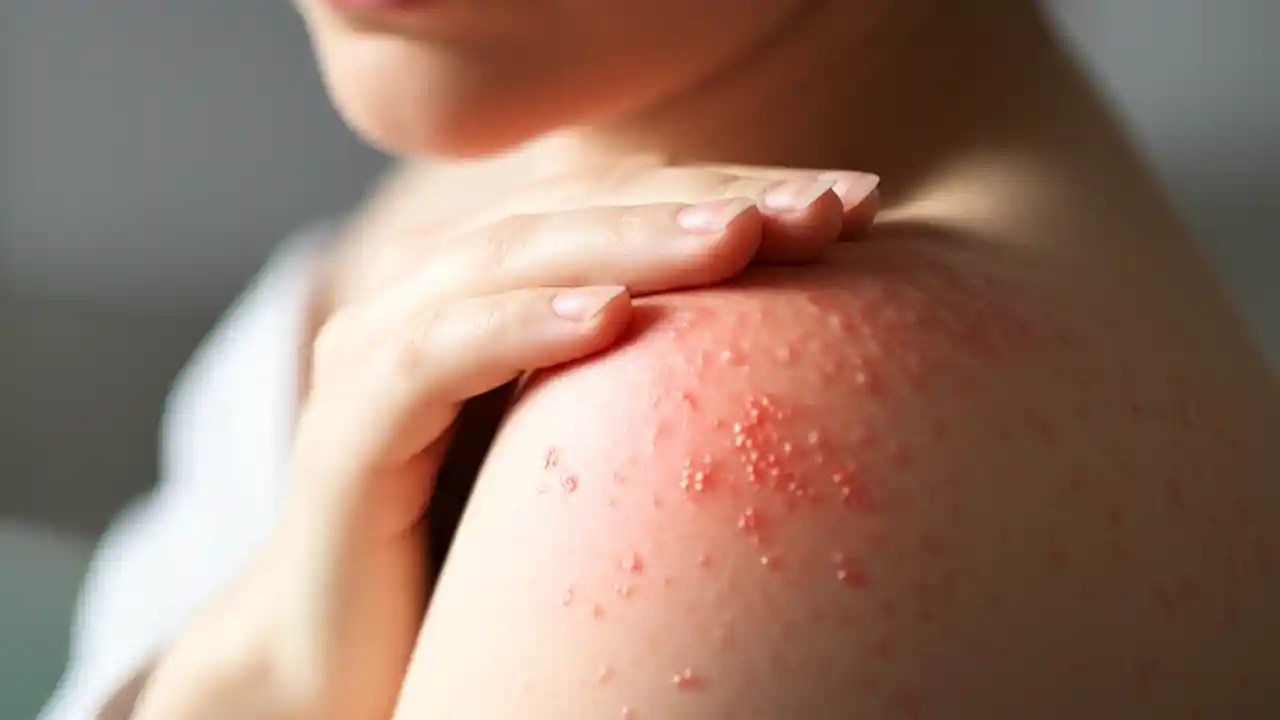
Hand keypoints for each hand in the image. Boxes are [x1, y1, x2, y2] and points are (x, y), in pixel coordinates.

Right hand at [133, 164, 879, 719]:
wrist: (356, 662)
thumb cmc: (488, 554)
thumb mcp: (593, 447)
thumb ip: (652, 375)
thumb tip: (800, 342)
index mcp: (493, 287)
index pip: (621, 206)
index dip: (732, 190)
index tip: (858, 206)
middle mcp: (430, 298)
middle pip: (574, 212)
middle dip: (704, 201)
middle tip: (826, 205)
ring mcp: (378, 357)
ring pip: (507, 261)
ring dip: (628, 243)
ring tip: (738, 240)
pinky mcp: (346, 434)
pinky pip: (437, 358)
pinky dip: (522, 326)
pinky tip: (610, 317)